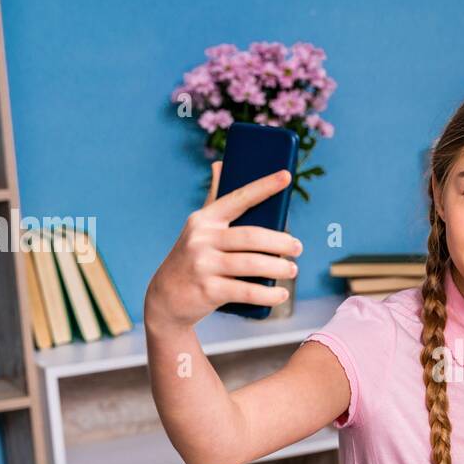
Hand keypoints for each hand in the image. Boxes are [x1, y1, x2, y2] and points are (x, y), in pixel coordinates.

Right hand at [144, 160, 302, 332]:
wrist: (165, 299)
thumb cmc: (191, 260)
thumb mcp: (198, 230)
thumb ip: (214, 201)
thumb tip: (220, 164)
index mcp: (204, 220)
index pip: (238, 198)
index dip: (264, 186)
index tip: (286, 176)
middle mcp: (201, 239)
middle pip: (252, 236)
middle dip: (281, 242)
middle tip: (298, 248)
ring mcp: (203, 265)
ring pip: (252, 263)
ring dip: (279, 267)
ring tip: (292, 270)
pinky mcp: (208, 290)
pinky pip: (246, 291)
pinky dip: (268, 294)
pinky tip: (280, 294)